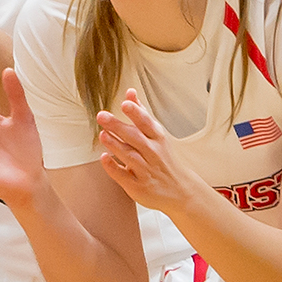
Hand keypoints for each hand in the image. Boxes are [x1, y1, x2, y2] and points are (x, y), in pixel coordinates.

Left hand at [95, 89, 210, 215]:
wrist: (179, 190)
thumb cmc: (163, 157)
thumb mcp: (156, 134)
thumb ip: (141, 113)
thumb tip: (129, 92)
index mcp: (157, 138)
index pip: (146, 123)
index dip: (136, 113)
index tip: (125, 103)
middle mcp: (153, 153)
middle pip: (135, 138)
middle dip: (118, 126)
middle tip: (102, 116)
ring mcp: (146, 170)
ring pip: (129, 156)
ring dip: (115, 145)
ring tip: (102, 134)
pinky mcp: (138, 186)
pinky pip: (124, 176)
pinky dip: (114, 168)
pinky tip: (104, 158)